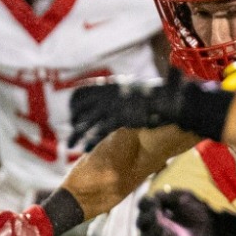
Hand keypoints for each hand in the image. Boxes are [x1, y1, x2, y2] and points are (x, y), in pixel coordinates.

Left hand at [68, 80, 186, 150]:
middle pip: (80, 110)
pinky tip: (86, 149)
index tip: (73, 117)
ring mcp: (111, 107)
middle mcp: (105, 96)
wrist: (165, 97)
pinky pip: (100, 130)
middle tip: (71, 135)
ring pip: (87, 122)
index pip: (80, 95)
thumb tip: (119, 94)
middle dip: (74, 123)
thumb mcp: (133, 89)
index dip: (73, 106)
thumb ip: (122, 93)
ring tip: (70, 146)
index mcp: (107, 87)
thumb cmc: (152, 93)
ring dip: (77, 134)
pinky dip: (92, 140)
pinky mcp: (119, 118)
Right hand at [136, 190, 217, 235]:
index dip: (146, 204)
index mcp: (157, 209)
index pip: (142, 205)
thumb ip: (172, 196)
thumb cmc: (197, 211)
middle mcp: (154, 224)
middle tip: (158, 218)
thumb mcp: (187, 198)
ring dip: (154, 235)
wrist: (211, 228)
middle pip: (140, 223)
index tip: (156, 203)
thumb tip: (157, 195)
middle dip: (147, 220)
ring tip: (169, 232)